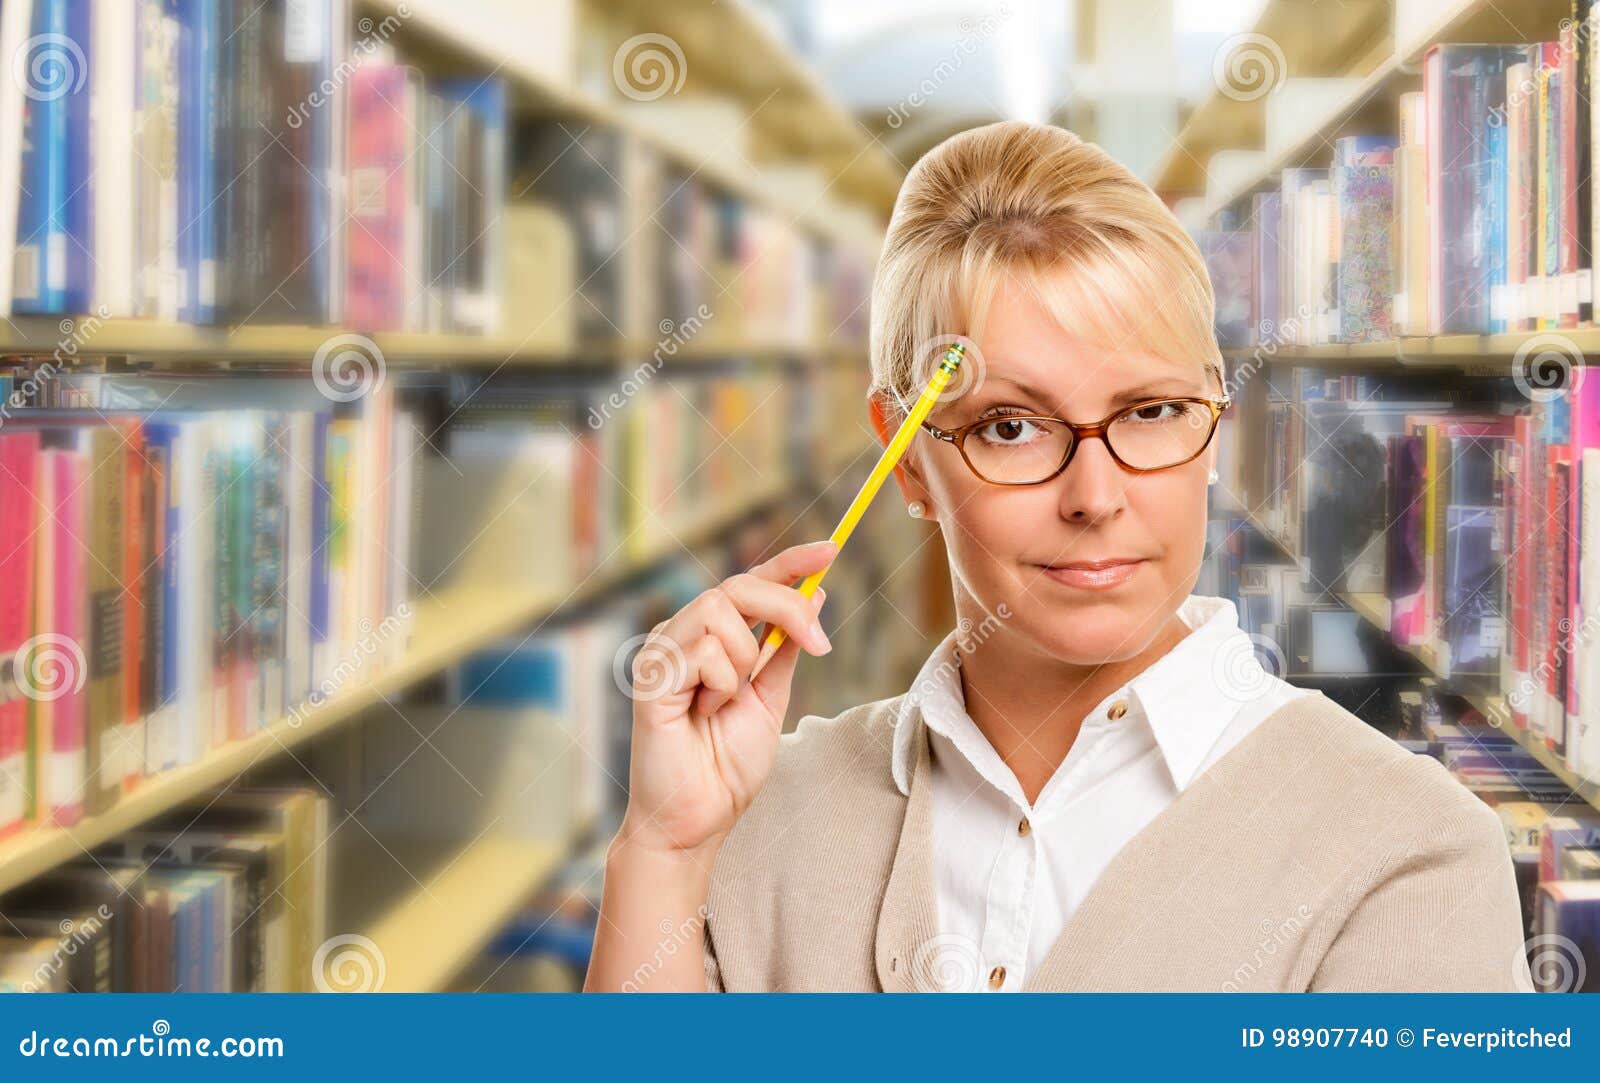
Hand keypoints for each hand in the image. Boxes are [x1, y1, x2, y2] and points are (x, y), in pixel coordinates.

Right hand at [617, 540, 836, 857]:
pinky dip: (720, 684)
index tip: (829, 550)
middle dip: (787, 606)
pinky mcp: (651, 676)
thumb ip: (785, 647)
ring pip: (719, 611)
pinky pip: (703, 650)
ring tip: (725, 702)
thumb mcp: (771, 697)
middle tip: (819, 645)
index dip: (789, 563)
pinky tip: (702, 713)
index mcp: (711, 639)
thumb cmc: (726, 766)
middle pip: (738, 585)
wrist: (698, 819)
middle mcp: (682, 637)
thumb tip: (816, 594)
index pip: (750, 583)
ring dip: (743, 660)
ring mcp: (662, 653)